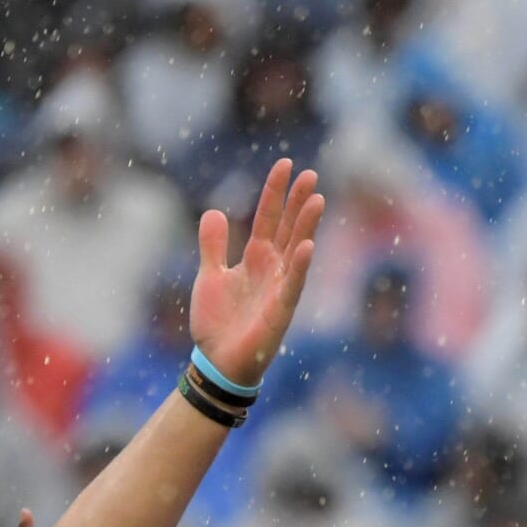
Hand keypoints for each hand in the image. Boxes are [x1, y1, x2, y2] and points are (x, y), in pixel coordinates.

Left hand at [190, 158, 323, 387]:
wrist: (216, 362)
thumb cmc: (217, 323)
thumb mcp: (210, 276)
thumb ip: (213, 245)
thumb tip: (214, 210)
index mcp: (256, 258)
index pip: (268, 217)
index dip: (275, 192)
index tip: (286, 164)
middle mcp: (273, 268)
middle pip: (288, 227)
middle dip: (298, 201)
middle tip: (310, 173)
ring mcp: (280, 288)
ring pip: (297, 250)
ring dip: (307, 225)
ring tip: (317, 198)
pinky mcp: (281, 311)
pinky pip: (292, 285)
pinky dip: (300, 266)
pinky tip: (308, 245)